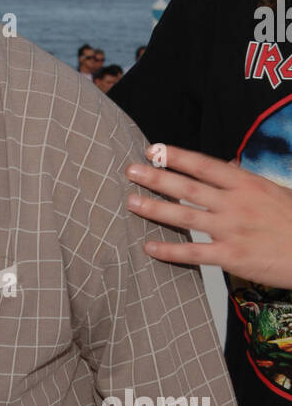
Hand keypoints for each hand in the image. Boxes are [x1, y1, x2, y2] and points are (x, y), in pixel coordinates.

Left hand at [125, 144, 291, 287]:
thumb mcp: (273, 192)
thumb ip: (246, 181)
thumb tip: (227, 166)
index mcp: (246, 184)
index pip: (204, 164)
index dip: (176, 156)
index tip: (154, 149)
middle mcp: (235, 203)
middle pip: (187, 187)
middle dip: (156, 177)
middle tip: (131, 170)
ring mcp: (232, 229)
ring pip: (184, 216)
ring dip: (154, 209)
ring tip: (131, 202)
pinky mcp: (232, 256)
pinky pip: (193, 253)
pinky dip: (169, 250)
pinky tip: (150, 247)